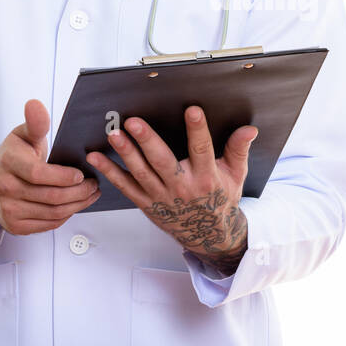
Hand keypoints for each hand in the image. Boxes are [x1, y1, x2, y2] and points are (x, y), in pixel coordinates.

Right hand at [0, 99, 100, 236]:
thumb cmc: (13, 155)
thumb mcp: (23, 134)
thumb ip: (35, 123)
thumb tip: (35, 104)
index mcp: (7, 162)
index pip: (38, 174)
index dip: (63, 176)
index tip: (81, 174)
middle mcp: (4, 188)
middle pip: (50, 196)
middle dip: (79, 192)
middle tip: (94, 183)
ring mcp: (8, 210)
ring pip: (52, 212)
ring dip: (78, 205)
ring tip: (91, 193)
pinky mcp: (14, 225)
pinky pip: (48, 224)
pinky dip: (66, 215)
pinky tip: (76, 204)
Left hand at [86, 106, 256, 274]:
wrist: (208, 235)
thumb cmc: (220, 200)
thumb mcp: (235, 175)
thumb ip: (238, 150)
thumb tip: (248, 129)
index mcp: (206, 177)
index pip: (201, 149)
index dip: (197, 129)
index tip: (192, 110)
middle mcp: (182, 187)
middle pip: (162, 161)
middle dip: (146, 141)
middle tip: (133, 122)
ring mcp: (162, 196)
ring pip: (141, 173)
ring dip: (125, 153)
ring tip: (114, 135)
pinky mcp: (147, 203)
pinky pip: (125, 187)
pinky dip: (109, 172)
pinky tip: (96, 158)